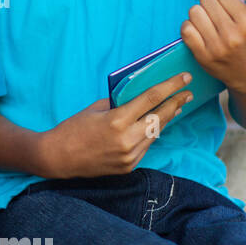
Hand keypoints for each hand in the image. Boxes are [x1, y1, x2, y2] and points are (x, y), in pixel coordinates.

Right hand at [39, 71, 193, 178]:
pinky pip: (146, 146)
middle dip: (175, 103)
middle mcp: (127, 139)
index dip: (170, 86)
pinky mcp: (129, 166)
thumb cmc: (73, 129)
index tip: (183, 78)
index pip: (151, 99)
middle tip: (187, 93)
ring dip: (166, 119)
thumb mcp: (94, 109)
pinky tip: (155, 126)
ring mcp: (130, 155)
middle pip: (160, 117)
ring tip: (175, 108)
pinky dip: (151, 134)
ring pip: (156, 133)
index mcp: (117, 120)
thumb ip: (118, 103)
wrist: (58, 158)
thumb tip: (137, 97)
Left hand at [181, 0, 245, 94]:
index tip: (229, 4)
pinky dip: (190, 25)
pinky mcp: (201, 55)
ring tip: (209, 19)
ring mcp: (215, 47)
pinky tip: (199, 28)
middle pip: (207, 0)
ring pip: (194, 11)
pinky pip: (186, 28)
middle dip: (212, 2)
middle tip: (218, 12)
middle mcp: (232, 36)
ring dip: (200, 12)